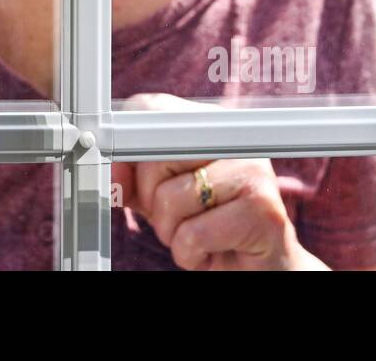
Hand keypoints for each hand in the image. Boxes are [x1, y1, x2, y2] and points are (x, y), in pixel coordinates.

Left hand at [111, 93, 327, 270]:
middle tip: (178, 218)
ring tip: (199, 234)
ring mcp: (251, 168)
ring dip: (173, 234)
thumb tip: (112, 169)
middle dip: (153, 201)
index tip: (127, 176)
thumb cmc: (206, 227)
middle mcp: (230, 136)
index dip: (128, 147)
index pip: (147, 108)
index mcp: (204, 123)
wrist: (258, 266)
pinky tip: (213, 251)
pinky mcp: (263, 207)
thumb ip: (131, 180)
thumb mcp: (157, 199)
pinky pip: (193, 234)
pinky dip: (190, 254)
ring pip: (171, 199)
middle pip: (154, 157)